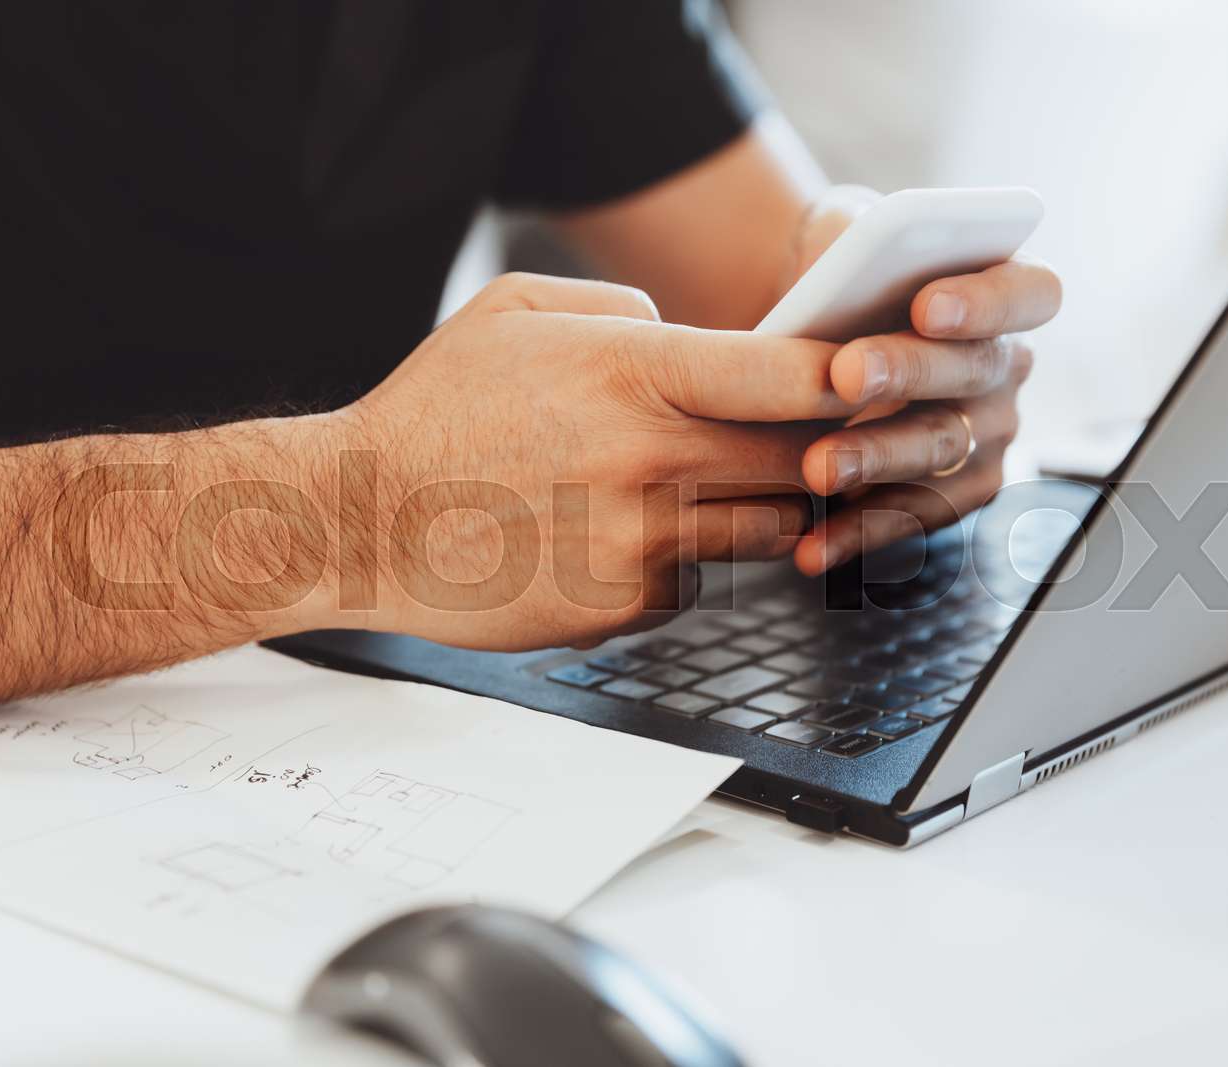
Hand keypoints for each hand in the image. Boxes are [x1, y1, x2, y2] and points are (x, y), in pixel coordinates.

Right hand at [332, 272, 863, 650]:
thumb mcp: (516, 309)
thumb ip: (620, 307)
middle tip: (824, 440)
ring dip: (765, 508)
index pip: (792, 378)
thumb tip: (690, 335)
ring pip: (766, 529)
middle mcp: (651, 461)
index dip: (849, 379)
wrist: (359, 521)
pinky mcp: (624, 607)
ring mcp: (642, 544)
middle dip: (822, 450)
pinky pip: (698, 580)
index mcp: (633, 374)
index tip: (868, 381)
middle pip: (799, 461)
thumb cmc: (436, 408)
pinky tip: (627, 535)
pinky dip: (688, 559)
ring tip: (718, 484)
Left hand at [780, 187, 1061, 573]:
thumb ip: (866, 237)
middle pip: (975, 373)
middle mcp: (1008, 368)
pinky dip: (856, 533)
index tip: (928, 306)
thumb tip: (853, 250)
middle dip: (908, 374)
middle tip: (846, 375)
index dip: (986, 302)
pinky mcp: (953, 493)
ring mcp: (987, 435)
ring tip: (817, 467)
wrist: (815, 332)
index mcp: (1008, 293)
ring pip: (943, 451)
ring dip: (877, 460)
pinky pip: (911, 518)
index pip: (1029, 294)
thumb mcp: (853, 237)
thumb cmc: (848, 276)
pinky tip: (811, 548)